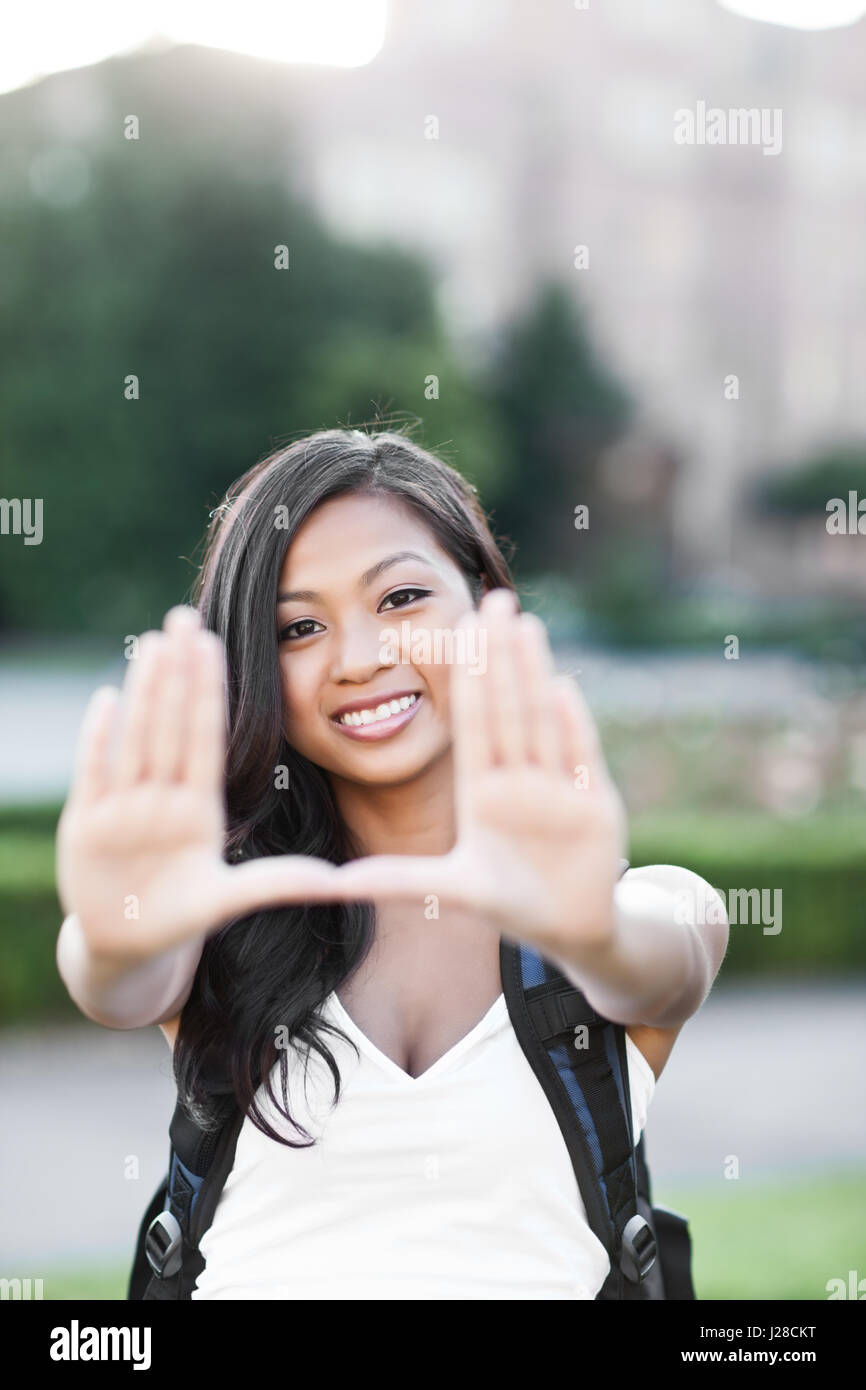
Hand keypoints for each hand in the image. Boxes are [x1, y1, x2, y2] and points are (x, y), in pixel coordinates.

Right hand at [56, 606, 347, 964]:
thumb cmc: (181, 917)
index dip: (209, 691)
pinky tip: (107, 698)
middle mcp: (162, 799)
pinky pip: (95, 772)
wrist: (128, 946)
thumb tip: (335, 881)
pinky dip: (99, 739)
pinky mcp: (87, 824)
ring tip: (153, 644)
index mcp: (200, 809)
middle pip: (171, 724)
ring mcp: (124, 808)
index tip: (215, 643)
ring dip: (144, 692)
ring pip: (137, 738)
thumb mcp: (231, 900)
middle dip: (178, 672)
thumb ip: (277, 883)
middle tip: (185, 615)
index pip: (206, 737)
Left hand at [325, 588, 626, 956]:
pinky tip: (562, 687)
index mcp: (481, 793)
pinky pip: (579, 757)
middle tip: (494, 600)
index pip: (472, 724)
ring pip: (542, 720)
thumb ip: (398, 880)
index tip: (460, 630)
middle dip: (501, 656)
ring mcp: (556, 790)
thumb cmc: (510, 903)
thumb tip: (337, 881)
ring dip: (533, 674)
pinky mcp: (594, 804)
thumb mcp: (449, 890)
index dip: (467, 678)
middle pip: (508, 708)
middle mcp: (519, 782)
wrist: (571, 929)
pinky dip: (572, 725)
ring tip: (525, 626)